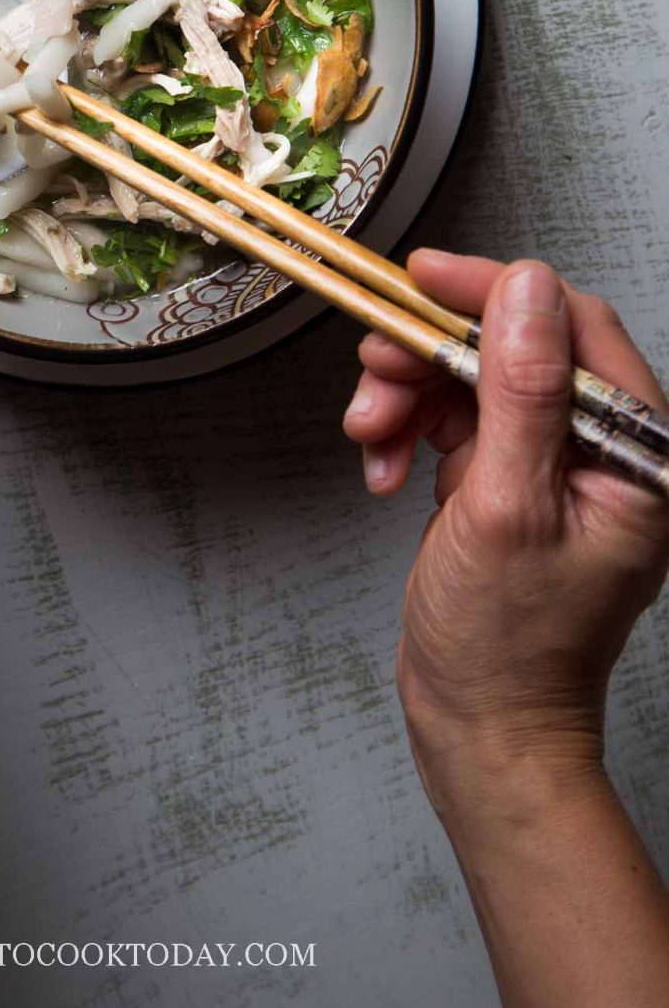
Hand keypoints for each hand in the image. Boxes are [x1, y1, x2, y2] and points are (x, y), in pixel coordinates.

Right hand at [343, 251, 668, 795]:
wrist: (481, 729)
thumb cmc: (508, 645)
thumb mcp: (506, 507)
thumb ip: (519, 391)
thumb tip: (522, 288)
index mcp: (639, 451)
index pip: (571, 325)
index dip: (491, 291)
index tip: (420, 278)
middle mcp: (603, 448)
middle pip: (509, 345)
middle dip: (431, 354)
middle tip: (375, 371)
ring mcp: (552, 462)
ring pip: (469, 376)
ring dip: (407, 394)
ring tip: (368, 436)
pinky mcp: (508, 478)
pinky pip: (450, 418)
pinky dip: (406, 432)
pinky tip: (382, 470)